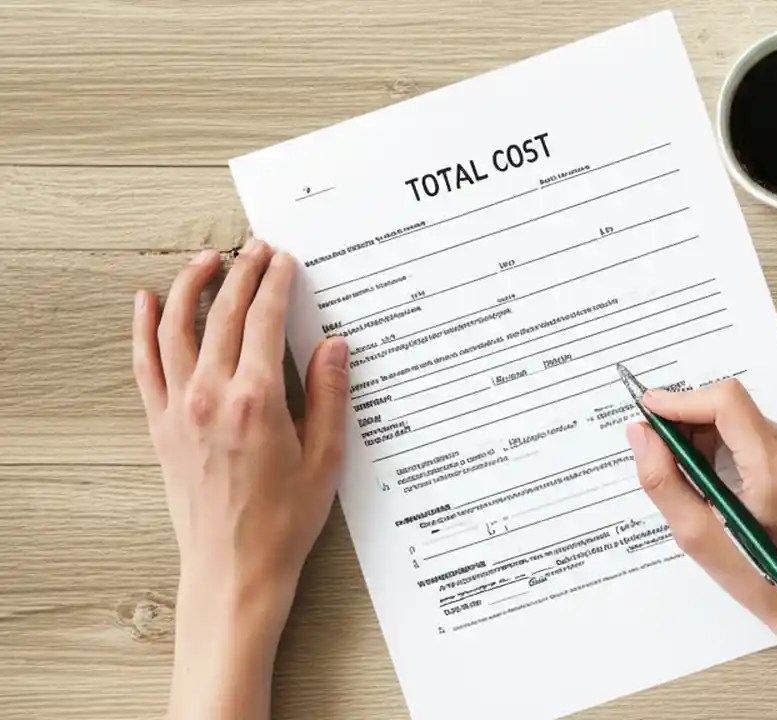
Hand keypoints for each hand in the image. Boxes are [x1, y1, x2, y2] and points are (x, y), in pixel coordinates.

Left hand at [131, 240, 348, 719]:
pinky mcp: (161, 427)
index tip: (284, 260)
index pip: (264, 320)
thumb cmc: (283, 522)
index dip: (276, 283)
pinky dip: (146, 330)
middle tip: (256, 249)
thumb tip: (333, 347)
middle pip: (223, 315)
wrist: (234, 570)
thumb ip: (328, 396)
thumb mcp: (325, 458)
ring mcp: (180, 410)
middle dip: (241, 273)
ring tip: (207, 259)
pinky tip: (149, 304)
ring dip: (191, 286)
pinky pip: (146, 366)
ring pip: (178, 329)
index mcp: (257, 400)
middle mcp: (212, 396)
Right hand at [624, 379, 776, 630]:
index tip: (648, 411)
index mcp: (775, 470)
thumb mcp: (698, 537)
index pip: (726, 403)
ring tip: (694, 477)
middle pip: (733, 406)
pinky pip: (761, 433)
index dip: (681, 400)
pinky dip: (732, 444)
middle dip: (691, 420)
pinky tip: (721, 480)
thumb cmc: (762, 581)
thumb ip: (663, 481)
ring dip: (710, 434)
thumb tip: (640, 433)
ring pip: (745, 418)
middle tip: (663, 454)